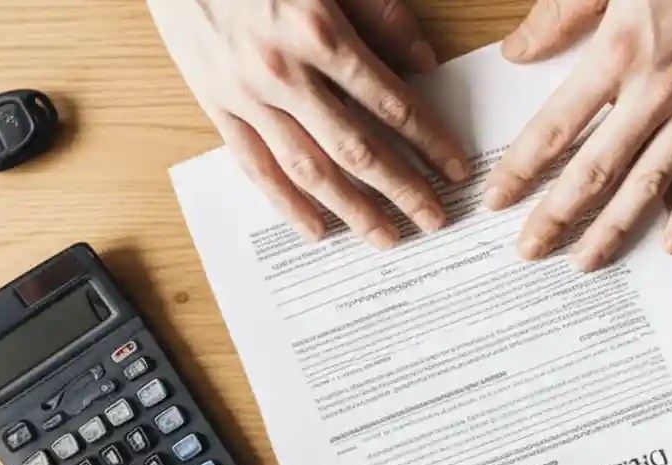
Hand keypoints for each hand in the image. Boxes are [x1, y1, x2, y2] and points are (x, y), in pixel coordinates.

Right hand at [151, 0, 469, 248]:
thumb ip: (382, 15)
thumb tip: (425, 65)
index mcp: (321, 32)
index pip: (391, 104)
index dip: (429, 141)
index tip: (455, 169)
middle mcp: (285, 72)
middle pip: (356, 147)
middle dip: (401, 188)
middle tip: (433, 219)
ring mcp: (247, 95)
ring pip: (308, 166)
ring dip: (351, 208)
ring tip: (384, 236)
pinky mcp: (216, 106)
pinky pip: (254, 165)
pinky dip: (285, 202)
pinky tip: (314, 229)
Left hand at [484, 0, 671, 269]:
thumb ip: (560, 13)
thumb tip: (516, 52)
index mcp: (620, 50)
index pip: (556, 127)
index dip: (522, 169)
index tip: (497, 200)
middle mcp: (659, 89)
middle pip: (598, 170)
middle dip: (558, 217)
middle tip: (529, 250)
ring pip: (651, 184)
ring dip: (615, 229)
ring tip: (585, 262)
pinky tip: (671, 242)